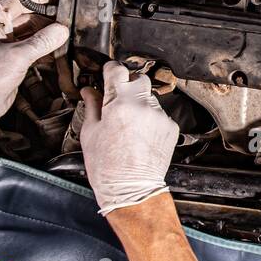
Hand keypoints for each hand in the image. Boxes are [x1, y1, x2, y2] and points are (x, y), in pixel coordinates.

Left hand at [0, 0, 69, 138]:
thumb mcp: (14, 57)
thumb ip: (41, 42)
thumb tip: (59, 30)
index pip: (15, 3)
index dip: (36, 2)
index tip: (56, 4)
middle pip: (24, 19)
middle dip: (44, 21)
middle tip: (63, 23)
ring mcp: (0, 49)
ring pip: (27, 36)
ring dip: (43, 37)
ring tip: (62, 36)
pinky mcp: (7, 64)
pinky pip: (27, 51)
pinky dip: (41, 51)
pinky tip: (54, 52)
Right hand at [80, 61, 178, 214]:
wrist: (132, 190)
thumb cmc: (107, 167)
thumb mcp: (91, 133)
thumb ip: (92, 106)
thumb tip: (89, 91)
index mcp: (118, 103)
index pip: (117, 70)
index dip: (111, 70)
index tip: (108, 74)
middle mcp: (142, 105)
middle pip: (138, 79)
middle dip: (128, 85)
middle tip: (118, 100)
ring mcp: (159, 115)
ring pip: (150, 97)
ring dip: (140, 103)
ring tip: (129, 124)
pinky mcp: (171, 126)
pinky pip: (160, 114)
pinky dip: (151, 119)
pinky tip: (141, 134)